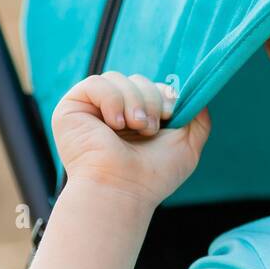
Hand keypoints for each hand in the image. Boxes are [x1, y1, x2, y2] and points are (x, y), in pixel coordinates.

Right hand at [51, 71, 211, 205]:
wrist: (123, 190)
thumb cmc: (154, 175)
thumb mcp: (188, 145)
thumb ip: (198, 119)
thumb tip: (197, 94)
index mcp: (137, 119)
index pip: (152, 86)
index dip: (165, 94)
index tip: (171, 114)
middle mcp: (114, 112)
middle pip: (138, 79)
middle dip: (152, 100)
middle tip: (149, 129)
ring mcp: (92, 109)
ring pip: (118, 78)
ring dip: (134, 102)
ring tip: (135, 128)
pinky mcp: (71, 108)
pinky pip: (95, 83)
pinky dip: (112, 100)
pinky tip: (114, 124)